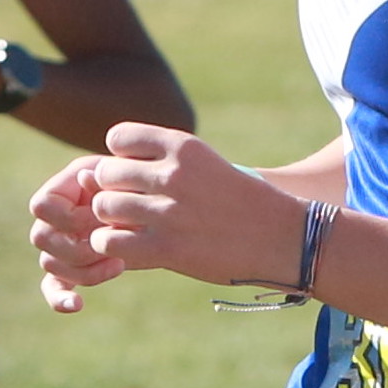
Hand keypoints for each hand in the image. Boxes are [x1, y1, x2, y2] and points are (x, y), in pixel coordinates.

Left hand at [29, 129, 302, 314]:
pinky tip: (128, 248)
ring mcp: (169, 212)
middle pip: (106, 174)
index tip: (134, 176)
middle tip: (127, 207)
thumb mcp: (206, 165)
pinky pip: (111, 241)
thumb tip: (104, 167)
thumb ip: (163, 162)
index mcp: (184, 146)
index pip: (119, 138)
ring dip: (109, 219)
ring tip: (127, 227)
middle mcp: (174, 174)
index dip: (120, 158)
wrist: (283, 238)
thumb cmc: (243, 201)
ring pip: (104, 206)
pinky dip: (110, 245)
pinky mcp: (167, 249)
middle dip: (111, 190)